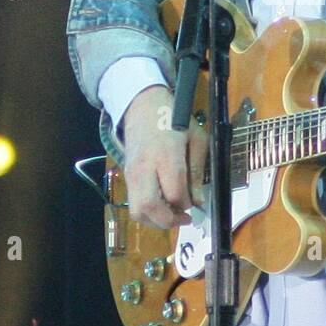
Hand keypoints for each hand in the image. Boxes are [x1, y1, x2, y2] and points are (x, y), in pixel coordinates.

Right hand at [121, 85, 207, 230]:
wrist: (143, 105)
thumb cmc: (175, 119)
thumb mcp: (197, 139)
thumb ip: (197, 171)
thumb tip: (198, 202)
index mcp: (166, 155)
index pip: (174, 193)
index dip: (186, 204)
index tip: (195, 202)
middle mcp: (145, 168)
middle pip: (148, 207)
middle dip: (168, 221)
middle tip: (184, 218)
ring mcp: (132, 173)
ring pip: (137, 211)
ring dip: (156, 220)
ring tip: (173, 215)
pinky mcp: (126, 177)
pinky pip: (134, 203)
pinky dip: (149, 212)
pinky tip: (163, 205)